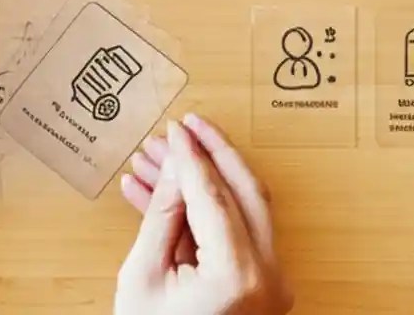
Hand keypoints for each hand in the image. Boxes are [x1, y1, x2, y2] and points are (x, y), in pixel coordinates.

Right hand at [115, 114, 291, 314]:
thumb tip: (175, 166)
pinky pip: (235, 234)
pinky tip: (164, 195)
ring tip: (157, 161)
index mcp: (238, 275)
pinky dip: (205, 211)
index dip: (191, 157)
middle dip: (210, 155)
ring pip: (240, 209)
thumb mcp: (143, 277)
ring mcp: (270, 283)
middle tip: (185, 128)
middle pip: (243, 192)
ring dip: (202, 181)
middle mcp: (266, 276)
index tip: (176, 130)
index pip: (214, 196)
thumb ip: (162, 216)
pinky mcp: (261, 286)